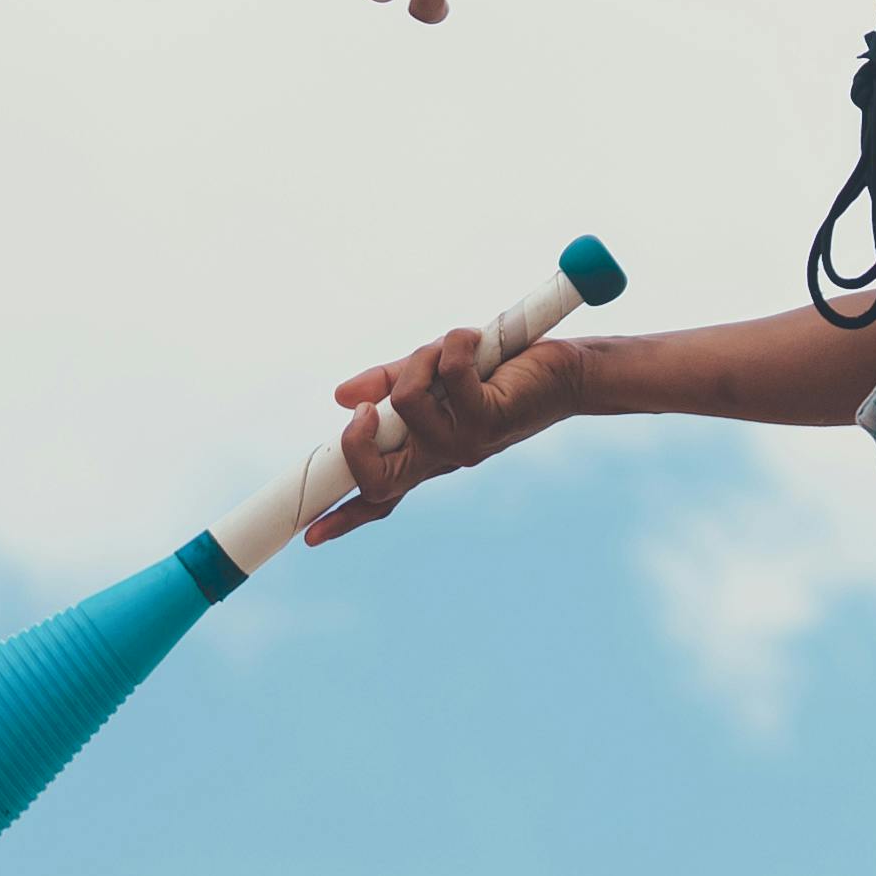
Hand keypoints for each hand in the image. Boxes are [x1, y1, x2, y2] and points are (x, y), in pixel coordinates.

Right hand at [303, 329, 590, 544]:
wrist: (565, 373)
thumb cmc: (497, 372)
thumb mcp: (433, 375)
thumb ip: (389, 384)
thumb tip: (341, 397)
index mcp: (424, 453)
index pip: (379, 495)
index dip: (344, 517)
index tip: (310, 536)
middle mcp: (441, 459)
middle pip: (378, 480)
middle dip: (356, 441)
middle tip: (367, 411)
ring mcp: (464, 447)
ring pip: (406, 403)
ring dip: (423, 358)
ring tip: (453, 345)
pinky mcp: (489, 421)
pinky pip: (450, 376)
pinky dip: (455, 345)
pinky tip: (475, 338)